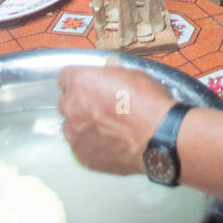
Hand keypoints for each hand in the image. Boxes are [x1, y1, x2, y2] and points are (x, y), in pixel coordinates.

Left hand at [57, 64, 175, 174]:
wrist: (157, 138)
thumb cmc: (148, 103)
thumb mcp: (133, 75)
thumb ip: (113, 71)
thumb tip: (110, 67)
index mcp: (81, 82)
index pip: (65, 77)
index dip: (78, 79)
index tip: (87, 83)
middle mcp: (72, 107)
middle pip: (66, 101)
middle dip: (79, 102)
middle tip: (100, 105)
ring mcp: (75, 133)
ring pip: (70, 125)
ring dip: (82, 123)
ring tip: (105, 126)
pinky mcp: (82, 155)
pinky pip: (79, 145)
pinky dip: (90, 142)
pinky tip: (108, 141)